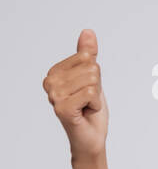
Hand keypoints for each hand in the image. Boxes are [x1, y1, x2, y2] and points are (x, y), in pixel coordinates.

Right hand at [44, 29, 108, 158]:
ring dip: (97, 97)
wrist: (91, 137)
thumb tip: (88, 32)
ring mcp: (54, 95)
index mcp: (54, 72)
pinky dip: (96, 105)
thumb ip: (88, 55)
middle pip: (91, 68)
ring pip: (93, 80)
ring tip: (87, 107)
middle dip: (97, 87)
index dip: (96, 76)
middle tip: (88, 101)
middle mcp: (49, 82)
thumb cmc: (90, 109)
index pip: (87, 58)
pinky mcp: (61, 108)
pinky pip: (91, 93)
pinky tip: (86, 113)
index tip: (87, 90)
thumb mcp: (93, 77)